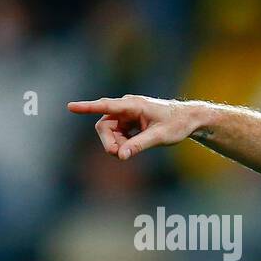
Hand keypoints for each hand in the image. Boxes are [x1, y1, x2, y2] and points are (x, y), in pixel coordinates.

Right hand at [67, 95, 197, 160]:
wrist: (189, 119)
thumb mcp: (159, 137)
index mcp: (133, 105)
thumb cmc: (176, 124)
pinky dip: (122, 142)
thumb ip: (139, 145)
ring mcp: (127, 114)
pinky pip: (117, 133)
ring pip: (110, 131)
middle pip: (104, 125)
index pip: (106, 106)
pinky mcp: (129, 121)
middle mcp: (126, 107)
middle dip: (109, 142)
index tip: (70, 106)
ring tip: (131, 151)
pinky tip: (134, 146)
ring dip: (116, 143)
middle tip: (121, 155)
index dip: (87, 107)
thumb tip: (121, 156)